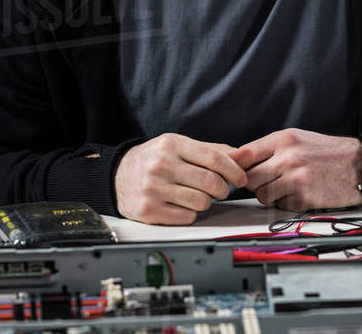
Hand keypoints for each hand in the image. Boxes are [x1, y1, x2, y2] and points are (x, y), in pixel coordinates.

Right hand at [114, 133, 247, 224]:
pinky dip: (191, 213)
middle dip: (223, 189)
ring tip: (198, 195)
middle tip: (220, 189)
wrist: (116, 175)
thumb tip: (245, 155)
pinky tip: (182, 204)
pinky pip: (187, 217)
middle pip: (211, 182)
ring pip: (201, 202)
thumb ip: (212, 150)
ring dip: (206, 202)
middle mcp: (161, 165)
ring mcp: (153, 189)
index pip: (214, 158)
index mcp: (172, 145)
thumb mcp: (179, 146)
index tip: (241, 178)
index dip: (234, 170)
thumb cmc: (154, 159)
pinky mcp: (149, 210)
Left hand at [230, 129, 361, 211]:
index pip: (245, 154)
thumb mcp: (298, 139)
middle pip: (250, 179)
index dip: (236, 166)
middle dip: (255, 183)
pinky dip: (287, 203)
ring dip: (270, 195)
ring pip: (263, 195)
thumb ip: (270, 148)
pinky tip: (301, 193)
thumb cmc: (328, 152)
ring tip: (286, 187)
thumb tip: (241, 159)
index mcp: (284, 140)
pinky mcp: (305, 198)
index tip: (236, 172)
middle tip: (267, 181)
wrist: (360, 165)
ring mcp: (296, 179)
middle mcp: (288, 158)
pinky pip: (281, 206)